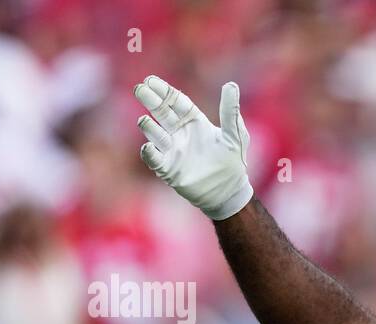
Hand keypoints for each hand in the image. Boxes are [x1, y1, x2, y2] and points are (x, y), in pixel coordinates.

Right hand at [133, 75, 252, 219]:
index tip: (151, 81)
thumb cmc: (233, 162)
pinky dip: (149, 153)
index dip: (164, 91)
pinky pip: (154, 159)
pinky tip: (148, 147)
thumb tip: (231, 85)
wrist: (229, 191)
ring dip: (148, 127)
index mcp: (195, 122)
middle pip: (162, 113)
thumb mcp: (235, 135)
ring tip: (144, 121)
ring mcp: (173, 150)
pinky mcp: (169, 169)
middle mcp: (180, 133)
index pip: (176, 102)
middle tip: (140, 89)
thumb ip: (230, 111)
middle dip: (151, 101)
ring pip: (155, 134)